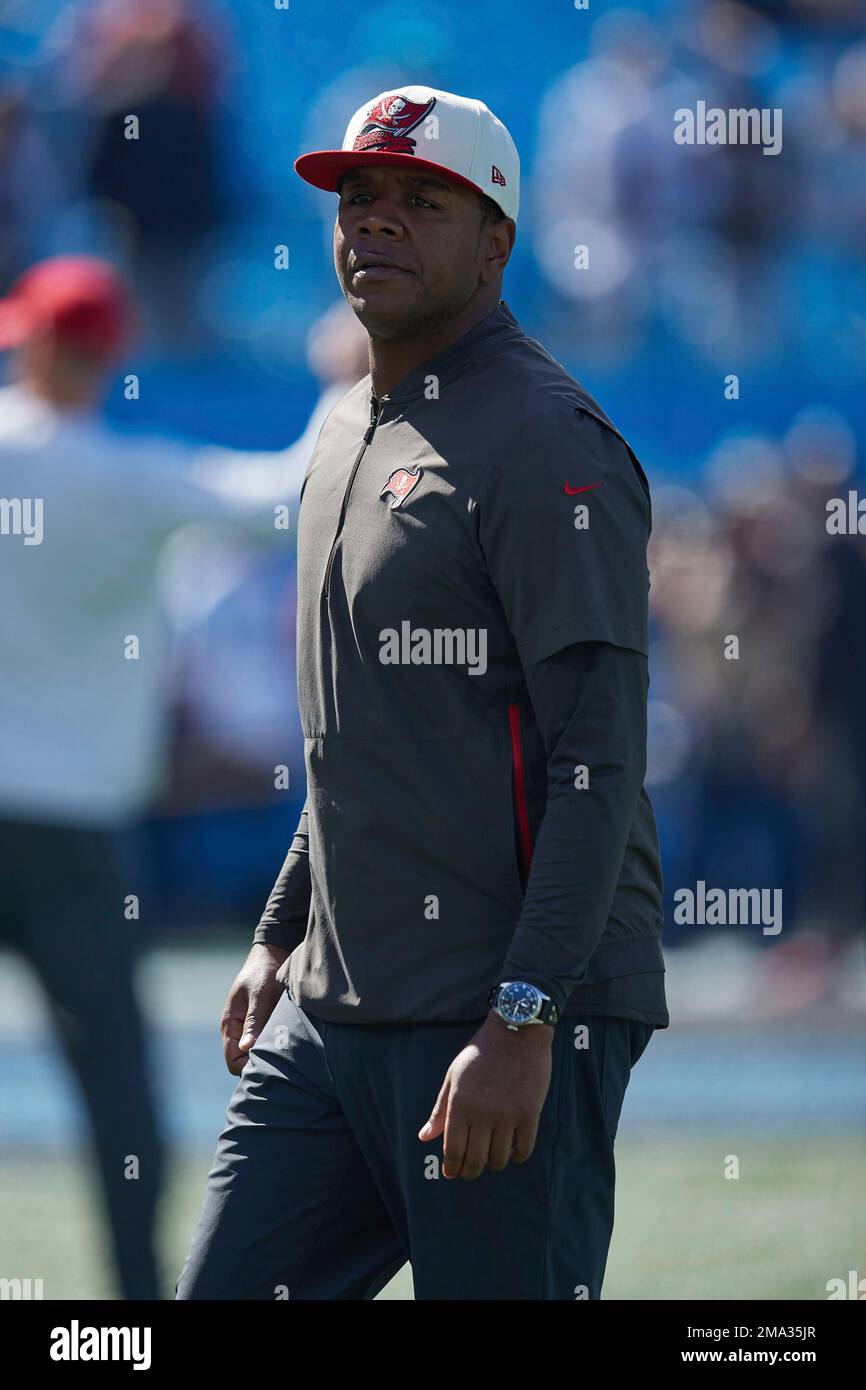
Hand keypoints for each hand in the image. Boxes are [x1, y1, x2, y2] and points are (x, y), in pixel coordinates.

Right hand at [220, 943, 289, 1075]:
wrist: (273, 954)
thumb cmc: (264, 971)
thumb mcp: (260, 994)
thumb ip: (254, 1020)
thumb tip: (247, 1049)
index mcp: (230, 1024)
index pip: (233, 1061)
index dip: (248, 1067)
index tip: (270, 1063)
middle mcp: (237, 1030)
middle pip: (243, 1063)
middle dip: (259, 1065)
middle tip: (282, 1061)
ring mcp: (249, 1028)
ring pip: (255, 1055)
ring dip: (268, 1056)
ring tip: (287, 1053)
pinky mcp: (262, 1024)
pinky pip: (265, 1044)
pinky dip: (274, 1047)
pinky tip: (289, 1044)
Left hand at [417, 1012, 553, 1179]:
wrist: (516, 1032)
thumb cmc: (481, 1053)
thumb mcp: (453, 1076)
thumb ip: (439, 1110)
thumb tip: (424, 1137)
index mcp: (460, 1104)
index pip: (453, 1151)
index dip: (451, 1167)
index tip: (452, 1173)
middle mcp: (483, 1114)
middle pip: (476, 1161)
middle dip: (470, 1171)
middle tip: (470, 1170)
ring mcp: (508, 1115)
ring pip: (499, 1159)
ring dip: (494, 1163)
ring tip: (491, 1156)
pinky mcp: (530, 1114)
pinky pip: (523, 1149)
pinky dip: (516, 1156)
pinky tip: (512, 1150)